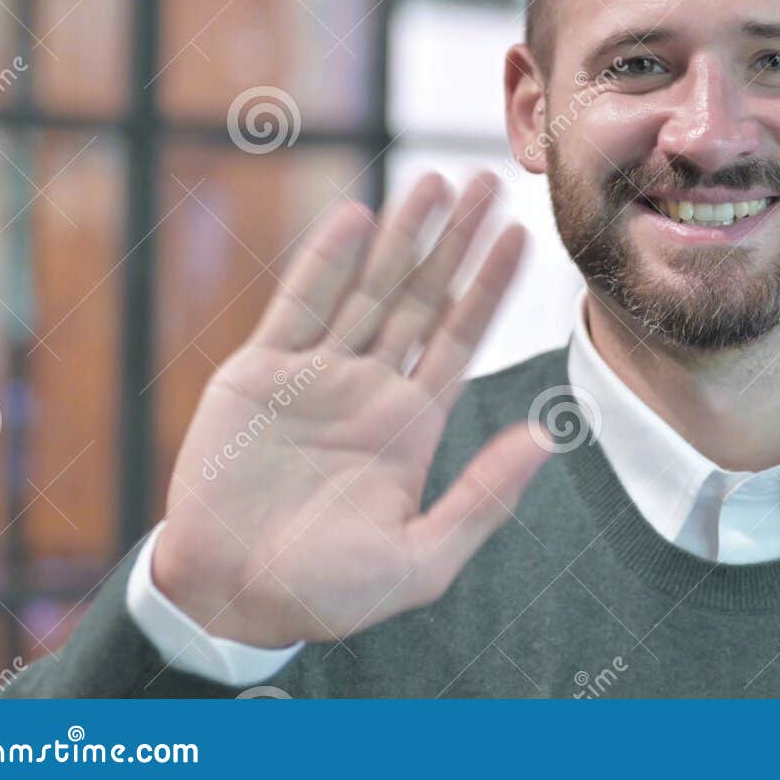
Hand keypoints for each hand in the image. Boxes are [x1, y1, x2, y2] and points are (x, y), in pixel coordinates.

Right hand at [150, 172, 550, 647]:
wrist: (230, 599)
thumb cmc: (328, 592)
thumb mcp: (422, 559)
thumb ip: (484, 496)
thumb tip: (548, 438)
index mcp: (412, 423)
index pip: (461, 337)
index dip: (489, 286)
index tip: (521, 236)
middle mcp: (369, 387)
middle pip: (421, 296)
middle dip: (455, 240)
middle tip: (487, 181)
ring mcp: (315, 374)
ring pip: (367, 287)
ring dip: (400, 235)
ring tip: (432, 181)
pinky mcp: (260, 373)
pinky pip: (299, 305)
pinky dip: (325, 260)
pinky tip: (355, 216)